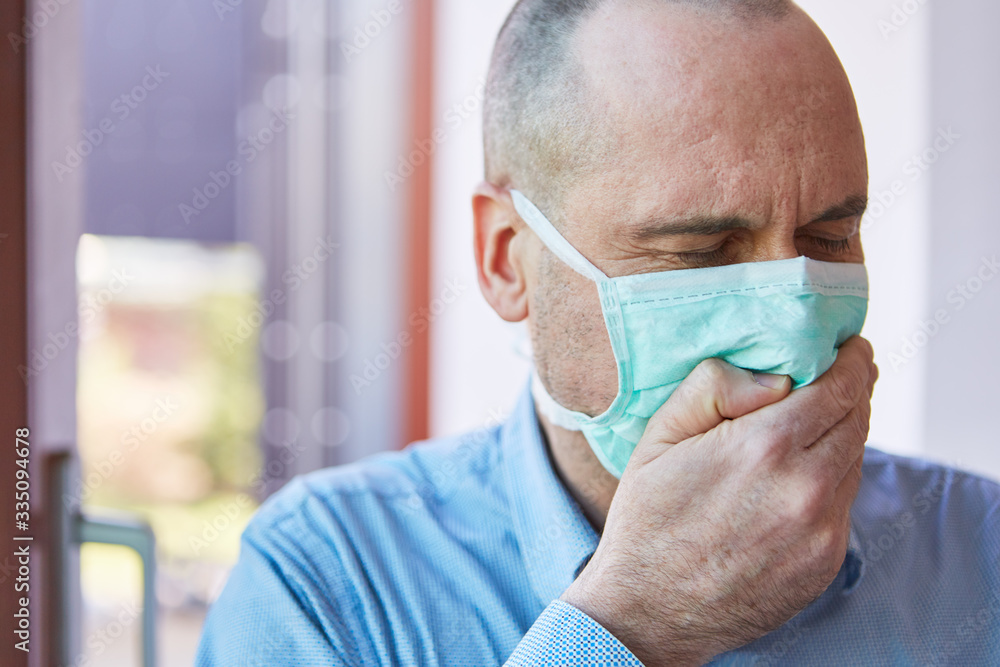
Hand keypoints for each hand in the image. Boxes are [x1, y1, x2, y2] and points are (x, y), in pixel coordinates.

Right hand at [560, 336, 877, 665]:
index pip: (840, 386)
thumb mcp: (660, 435)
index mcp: (765, 447)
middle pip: (857, 419)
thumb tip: (774, 376)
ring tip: (810, 427)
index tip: (848, 348)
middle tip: (835, 377)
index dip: (850, 360)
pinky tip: (796, 478)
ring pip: (855, 460)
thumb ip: (715, 387)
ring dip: (841, 435)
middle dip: (850, 392)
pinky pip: (843, 503)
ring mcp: (823, 531)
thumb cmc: (649, 518)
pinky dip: (830, 480)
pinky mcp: (826, 562)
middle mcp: (807, 488)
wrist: (648, 610)